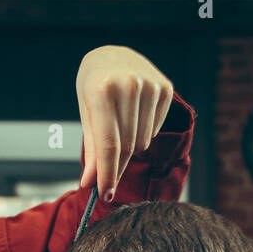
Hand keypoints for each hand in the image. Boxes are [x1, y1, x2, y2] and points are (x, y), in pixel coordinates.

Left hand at [76, 45, 173, 200]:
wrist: (113, 56)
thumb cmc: (95, 88)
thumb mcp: (87, 114)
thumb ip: (92, 150)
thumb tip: (90, 183)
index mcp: (102, 90)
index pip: (109, 145)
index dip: (108, 174)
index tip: (106, 195)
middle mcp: (128, 84)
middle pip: (127, 147)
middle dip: (117, 168)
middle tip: (110, 180)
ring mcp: (149, 85)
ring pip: (142, 141)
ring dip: (131, 147)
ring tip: (121, 130)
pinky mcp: (165, 88)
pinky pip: (155, 130)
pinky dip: (144, 132)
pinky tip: (134, 117)